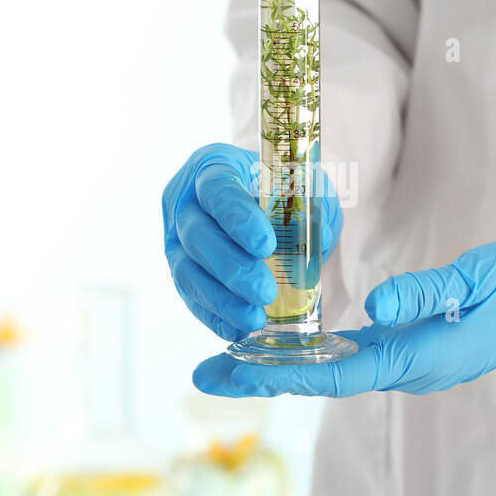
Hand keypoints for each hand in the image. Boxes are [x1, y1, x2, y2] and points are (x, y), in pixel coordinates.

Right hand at [163, 143, 342, 340]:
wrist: (265, 204)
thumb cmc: (285, 190)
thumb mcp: (308, 188)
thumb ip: (315, 208)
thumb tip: (319, 240)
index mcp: (214, 167)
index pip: (217, 190)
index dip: (238, 218)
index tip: (267, 245)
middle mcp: (185, 200)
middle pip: (197, 234)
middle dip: (232, 268)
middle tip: (265, 292)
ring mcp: (176, 238)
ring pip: (187, 271)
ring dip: (221, 299)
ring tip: (254, 319)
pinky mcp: (180, 269)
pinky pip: (189, 296)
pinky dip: (214, 315)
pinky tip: (238, 329)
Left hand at [193, 236, 495, 396]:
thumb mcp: (481, 277)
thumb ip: (427, 292)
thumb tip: (375, 307)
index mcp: (425, 357)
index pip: (339, 371)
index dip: (283, 371)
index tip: (233, 366)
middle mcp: (413, 368)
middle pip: (324, 377)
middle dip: (263, 375)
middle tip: (202, 373)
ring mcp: (415, 361)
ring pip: (334, 368)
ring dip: (280, 366)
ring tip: (224, 359)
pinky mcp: (417, 346)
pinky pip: (355, 355)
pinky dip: (311, 352)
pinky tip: (281, 343)